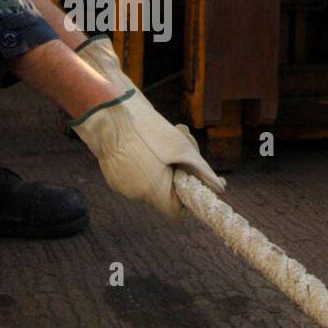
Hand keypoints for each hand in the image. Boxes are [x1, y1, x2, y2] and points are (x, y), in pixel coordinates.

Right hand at [68, 42, 224, 218]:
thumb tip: (220, 187)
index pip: (176, 210)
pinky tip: (143, 144)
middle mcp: (136, 194)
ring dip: (159, 166)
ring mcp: (121, 185)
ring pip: (149, 183)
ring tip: (158, 142)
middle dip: (175, 174)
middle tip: (179, 150)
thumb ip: (201, 170)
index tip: (192, 179)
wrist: (107, 117)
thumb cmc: (145, 131)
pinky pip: (134, 175)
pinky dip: (143, 163)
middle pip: (164, 194)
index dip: (187, 197)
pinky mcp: (113, 176)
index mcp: (154, 191)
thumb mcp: (181, 148)